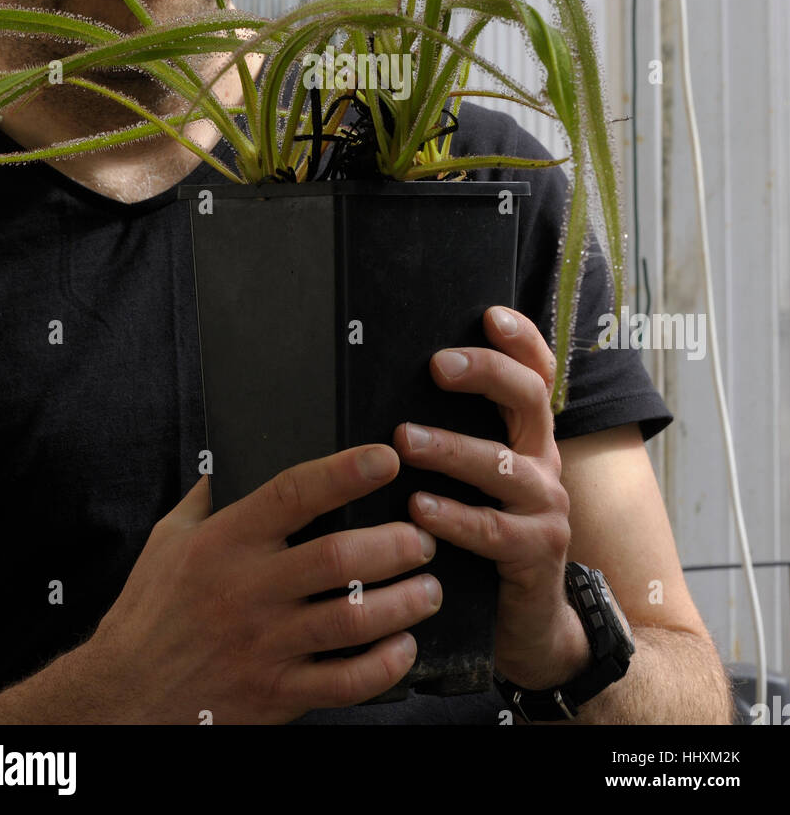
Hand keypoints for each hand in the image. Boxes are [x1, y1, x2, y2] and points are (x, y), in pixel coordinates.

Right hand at [85, 444, 442, 723]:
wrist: (123, 695)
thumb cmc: (149, 611)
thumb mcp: (168, 539)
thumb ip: (207, 498)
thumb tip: (231, 456)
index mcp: (227, 542)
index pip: (294, 494)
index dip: (345, 472)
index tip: (386, 458)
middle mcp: (251, 590)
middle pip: (339, 557)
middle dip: (396, 543)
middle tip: (422, 537)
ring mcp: (266, 645)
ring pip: (353, 618)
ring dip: (405, 601)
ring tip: (427, 588)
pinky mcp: (277, 693)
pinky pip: (345, 682)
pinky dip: (385, 664)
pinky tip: (403, 645)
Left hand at [393, 305, 590, 690]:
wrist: (531, 624)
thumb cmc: (487, 539)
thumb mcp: (478, 482)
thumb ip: (456, 436)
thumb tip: (394, 389)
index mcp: (529, 437)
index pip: (537, 373)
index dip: (521, 339)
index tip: (489, 314)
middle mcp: (543, 463)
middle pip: (530, 399)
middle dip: (486, 373)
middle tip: (437, 365)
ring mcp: (546, 508)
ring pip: (503, 465)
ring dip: (451, 448)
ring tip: (405, 439)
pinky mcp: (535, 554)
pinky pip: (492, 531)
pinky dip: (453, 516)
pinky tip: (419, 508)